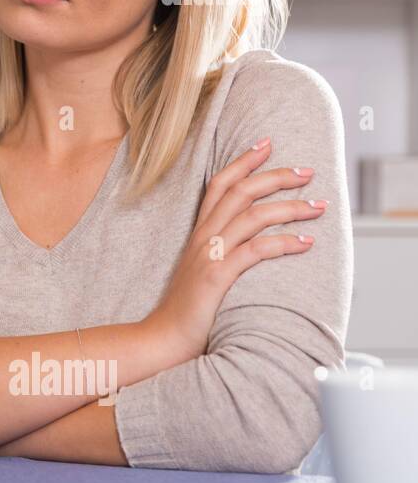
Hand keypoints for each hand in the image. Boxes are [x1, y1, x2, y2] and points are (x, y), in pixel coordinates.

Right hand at [147, 137, 324, 359]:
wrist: (164, 338)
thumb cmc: (188, 309)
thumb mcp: (202, 270)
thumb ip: (219, 251)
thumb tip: (249, 241)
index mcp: (198, 232)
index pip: (219, 185)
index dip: (242, 161)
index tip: (266, 143)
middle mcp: (202, 237)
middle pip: (240, 192)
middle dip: (275, 176)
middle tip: (306, 171)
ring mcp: (208, 255)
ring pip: (252, 216)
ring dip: (290, 206)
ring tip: (318, 206)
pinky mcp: (216, 276)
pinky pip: (255, 250)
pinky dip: (284, 242)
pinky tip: (306, 242)